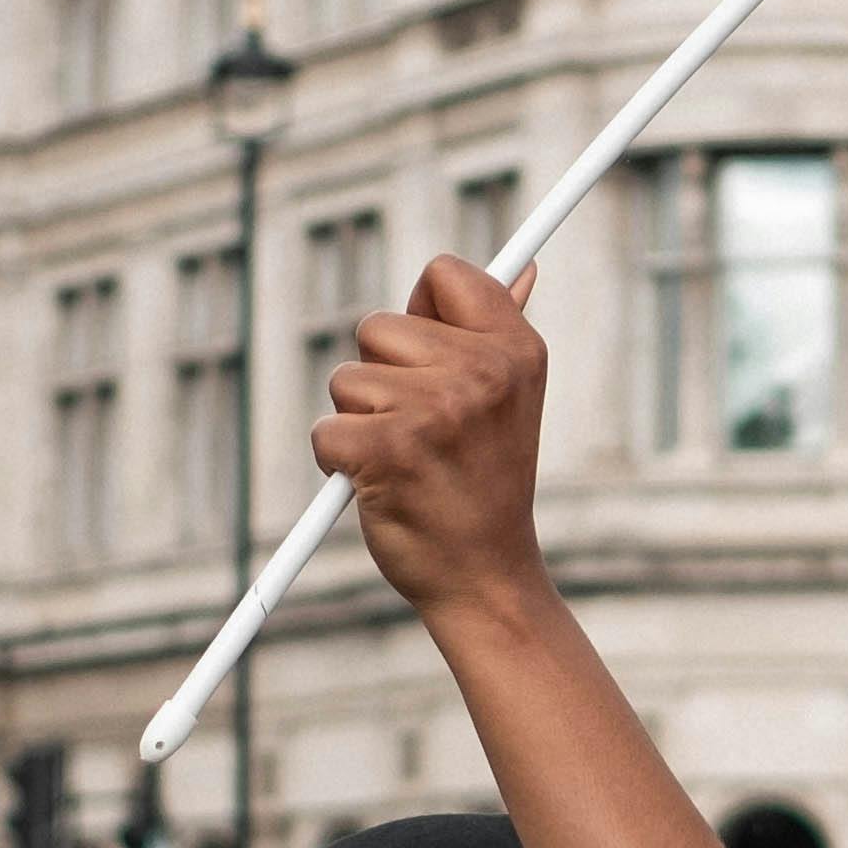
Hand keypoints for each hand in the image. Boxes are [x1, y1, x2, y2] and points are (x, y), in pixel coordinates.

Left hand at [316, 256, 547, 627]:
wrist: (485, 578)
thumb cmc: (485, 486)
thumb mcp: (509, 401)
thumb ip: (499, 332)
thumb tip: (522, 269)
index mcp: (517, 350)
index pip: (444, 273)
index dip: (421, 313)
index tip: (431, 360)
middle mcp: (481, 372)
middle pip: (377, 327)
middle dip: (381, 378)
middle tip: (422, 433)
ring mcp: (434, 410)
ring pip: (345, 380)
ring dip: (359, 423)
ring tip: (405, 463)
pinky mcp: (385, 450)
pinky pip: (324, 430)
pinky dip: (337, 463)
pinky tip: (379, 486)